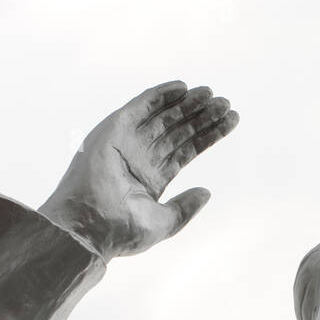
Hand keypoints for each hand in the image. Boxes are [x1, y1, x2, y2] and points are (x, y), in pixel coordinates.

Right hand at [39, 81, 238, 259]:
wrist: (89, 227)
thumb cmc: (120, 231)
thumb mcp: (163, 222)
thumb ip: (185, 208)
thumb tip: (206, 192)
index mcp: (151, 179)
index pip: (186, 151)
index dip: (208, 135)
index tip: (230, 121)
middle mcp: (140, 158)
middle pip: (179, 131)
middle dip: (202, 117)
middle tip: (225, 103)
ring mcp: (127, 143)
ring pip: (164, 117)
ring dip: (187, 104)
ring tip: (212, 95)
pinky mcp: (114, 130)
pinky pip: (141, 107)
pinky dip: (160, 95)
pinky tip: (183, 88)